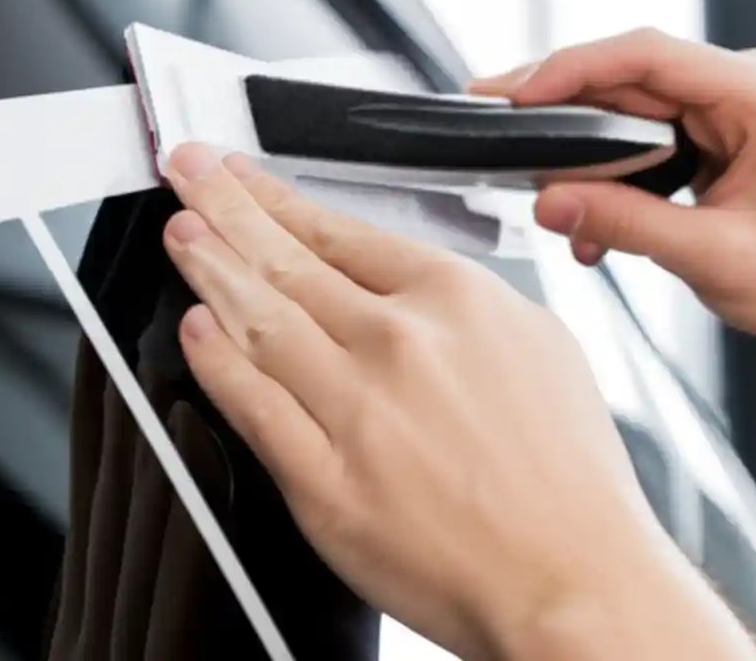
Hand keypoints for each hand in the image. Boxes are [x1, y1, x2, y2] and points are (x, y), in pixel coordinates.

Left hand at [159, 143, 755, 659]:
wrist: (574, 579)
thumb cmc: (567, 478)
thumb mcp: (540, 347)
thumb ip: (462, 307)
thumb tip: (401, 283)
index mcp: (454, 300)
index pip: (339, 230)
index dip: (275, 199)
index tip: (240, 178)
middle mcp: (400, 344)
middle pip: (287, 261)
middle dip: (223, 208)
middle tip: (186, 177)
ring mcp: (358, 410)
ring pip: (259, 321)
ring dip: (209, 270)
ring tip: (181, 237)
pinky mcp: (326, 481)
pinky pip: (253, 408)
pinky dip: (215, 364)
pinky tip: (195, 332)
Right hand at [472, 28, 755, 353]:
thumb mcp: (711, 255)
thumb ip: (625, 224)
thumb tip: (547, 203)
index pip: (650, 57)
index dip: (574, 69)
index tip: (517, 95)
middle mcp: (746, 87)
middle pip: (628, 76)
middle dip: (558, 104)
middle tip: (494, 117)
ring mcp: (728, 108)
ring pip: (626, 107)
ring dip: (577, 147)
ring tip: (530, 176)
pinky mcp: (712, 135)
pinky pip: (639, 137)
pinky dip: (605, 173)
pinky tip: (585, 217)